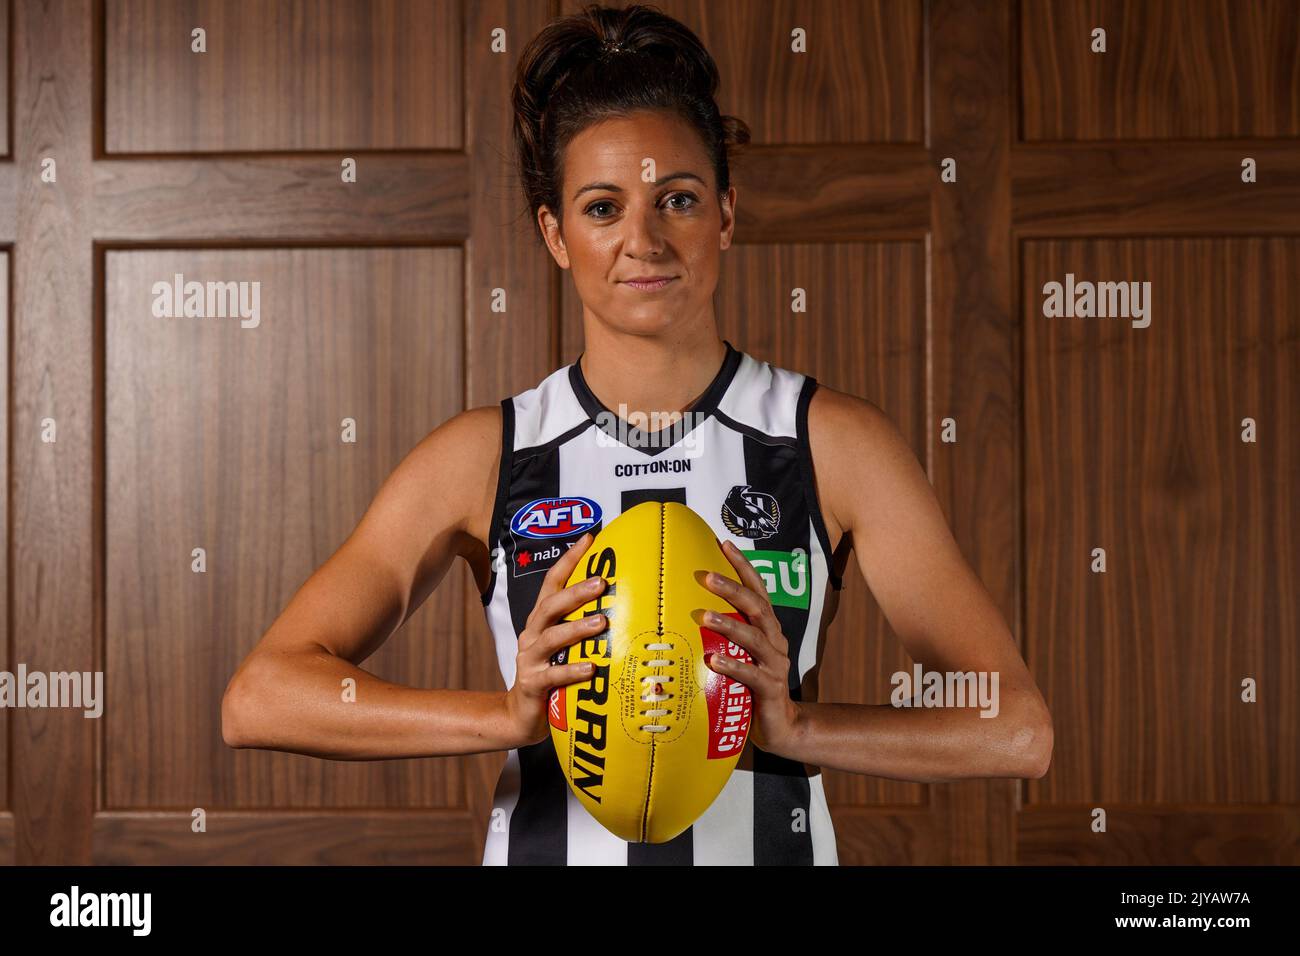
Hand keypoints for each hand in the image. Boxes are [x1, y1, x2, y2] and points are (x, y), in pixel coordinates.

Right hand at [504, 531, 608, 747]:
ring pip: (551, 638)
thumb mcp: (566, 645)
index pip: (552, 582)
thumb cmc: (552, 673)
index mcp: (541, 620)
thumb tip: (624, 603)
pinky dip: (571, 671)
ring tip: (601, 623)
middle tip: (601, 582)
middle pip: (550, 605)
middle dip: (575, 591)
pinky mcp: (532, 684)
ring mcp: (529, 659)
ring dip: (576, 628)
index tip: (590, 538)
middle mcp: (532, 634)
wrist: (522, 714)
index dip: (569, 559)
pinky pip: (553, 676)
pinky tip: (591, 668)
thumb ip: (585, 625)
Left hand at [699, 539, 801, 754]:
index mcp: (768, 628)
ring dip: (729, 625)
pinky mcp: (770, 690)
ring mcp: (775, 665)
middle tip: (706, 576)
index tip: (723, 543)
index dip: (743, 566)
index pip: (758, 590)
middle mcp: (775, 640)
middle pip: (758, 607)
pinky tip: (713, 661)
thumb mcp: (740, 654)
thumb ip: (724, 635)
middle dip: (732, 588)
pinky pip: (751, 675)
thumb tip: (684, 610)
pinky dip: (732, 666)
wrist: (780, 726)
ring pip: (754, 638)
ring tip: (704, 616)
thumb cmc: (751, 685)